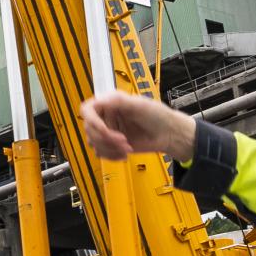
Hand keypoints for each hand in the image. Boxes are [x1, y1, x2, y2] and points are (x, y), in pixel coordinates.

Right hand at [77, 92, 194, 162]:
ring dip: (109, 148)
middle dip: (106, 138)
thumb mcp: (139, 105)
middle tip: (123, 141)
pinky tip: (124, 154)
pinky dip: (111, 155)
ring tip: (127, 147)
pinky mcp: (112, 144)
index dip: (92, 121)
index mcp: (110, 102)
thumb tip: (99, 100)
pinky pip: (101, 153)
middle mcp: (106, 116)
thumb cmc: (157, 115)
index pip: (87, 110)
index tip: (105, 130)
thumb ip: (118, 101)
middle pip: (89, 129)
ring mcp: (108, 130)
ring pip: (93, 142)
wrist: (168, 134)